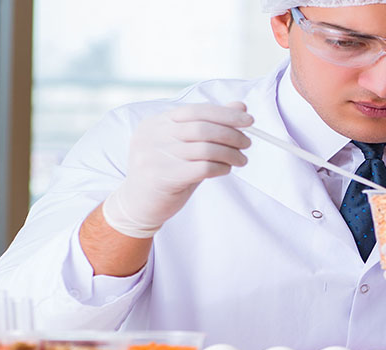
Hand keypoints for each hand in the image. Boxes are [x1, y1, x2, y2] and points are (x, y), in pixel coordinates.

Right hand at [102, 102, 252, 237]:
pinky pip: (203, 168)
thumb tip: (240, 108)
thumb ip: (208, 127)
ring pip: (206, 148)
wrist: (138, 206)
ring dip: (230, 153)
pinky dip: (221, 167)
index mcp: (156, 123)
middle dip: (231, 134)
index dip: (225, 114)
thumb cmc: (166, 173)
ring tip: (241, 160)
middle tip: (247, 143)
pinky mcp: (164, 177)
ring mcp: (156, 156)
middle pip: (202, 128)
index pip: (195, 110)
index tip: (247, 120)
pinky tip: (226, 170)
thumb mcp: (184, 146)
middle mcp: (153, 136)